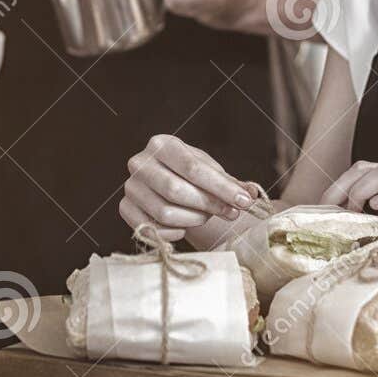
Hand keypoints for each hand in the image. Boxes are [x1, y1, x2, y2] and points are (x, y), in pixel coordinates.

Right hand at [122, 134, 256, 240]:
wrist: (165, 184)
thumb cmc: (191, 176)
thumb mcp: (212, 172)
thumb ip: (231, 183)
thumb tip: (252, 193)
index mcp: (162, 144)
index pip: (192, 168)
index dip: (221, 187)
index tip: (244, 202)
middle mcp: (139, 162)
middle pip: (176, 191)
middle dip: (209, 205)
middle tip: (230, 213)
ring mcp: (130, 186)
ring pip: (165, 212)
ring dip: (193, 219)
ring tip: (205, 216)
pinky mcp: (125, 208)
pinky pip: (152, 229)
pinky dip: (174, 232)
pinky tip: (185, 226)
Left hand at [321, 161, 377, 280]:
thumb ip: (376, 231)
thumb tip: (340, 242)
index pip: (362, 172)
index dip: (338, 186)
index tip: (321, 209)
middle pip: (368, 167)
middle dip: (342, 184)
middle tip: (329, 209)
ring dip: (363, 187)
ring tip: (353, 209)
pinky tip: (377, 206)